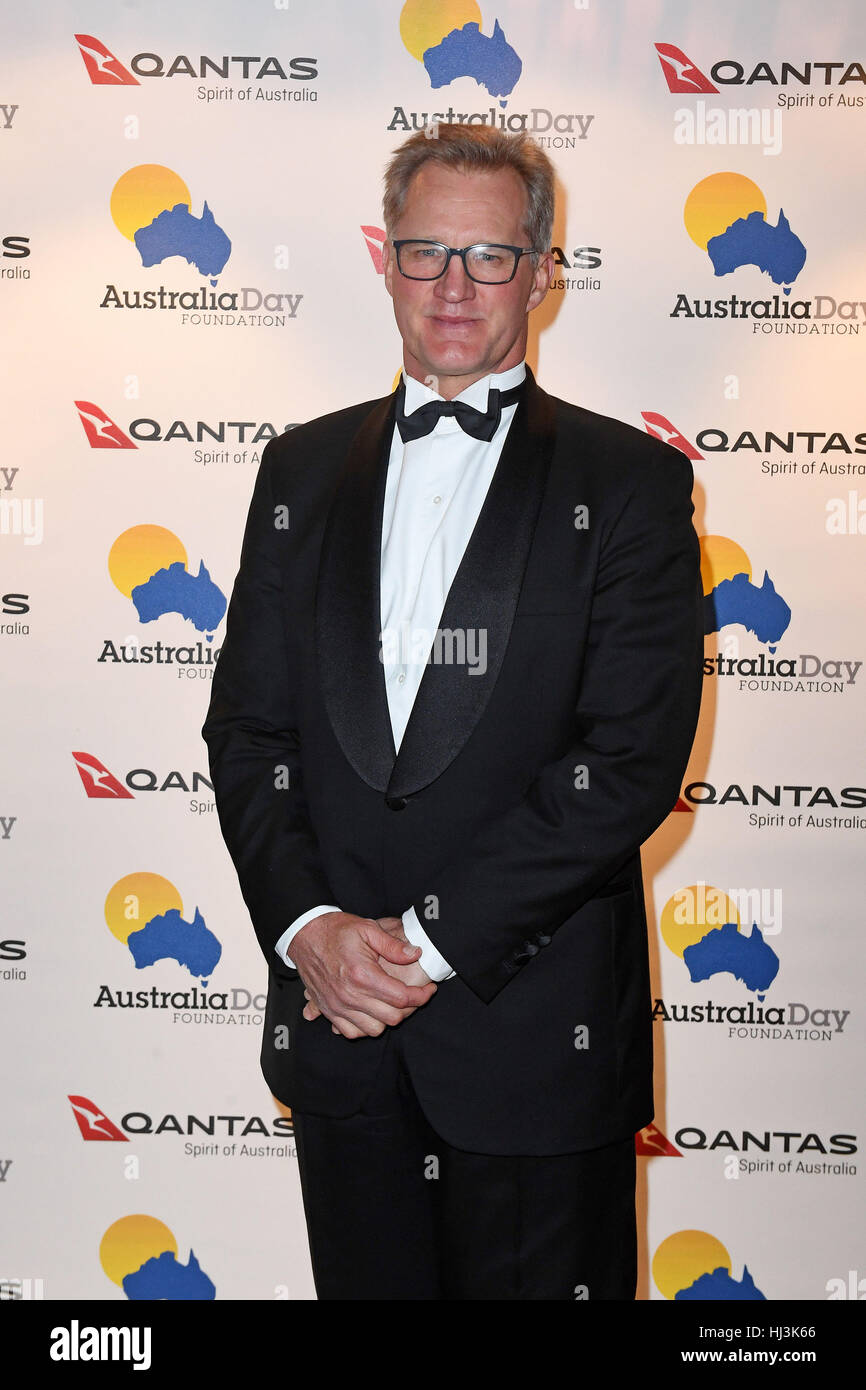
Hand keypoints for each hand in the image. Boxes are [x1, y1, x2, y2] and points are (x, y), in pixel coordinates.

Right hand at [292, 911, 435, 1038]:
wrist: (305, 935)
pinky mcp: (328, 1010)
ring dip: (387, 1019)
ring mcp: (337, 1006)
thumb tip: (416, 954)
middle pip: (391, 1017)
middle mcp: (349, 995)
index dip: (422, 996)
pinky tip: (372, 1012)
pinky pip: (351, 1032)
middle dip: (409, 1008)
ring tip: (393, 1003)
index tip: (429, 989)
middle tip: (414, 995)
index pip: (402, 997)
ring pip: (373, 1029)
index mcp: (362, 975)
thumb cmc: (337, 930)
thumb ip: (393, 945)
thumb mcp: (368, 929)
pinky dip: (365, 1027)